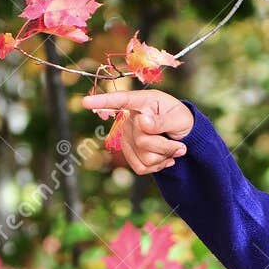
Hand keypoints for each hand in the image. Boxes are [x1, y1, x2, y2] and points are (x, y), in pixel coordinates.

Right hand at [80, 88, 194, 174]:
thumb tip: (142, 121)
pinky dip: (158, 167)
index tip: (85, 102)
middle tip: (180, 143)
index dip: (102, 102)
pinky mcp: (129, 154)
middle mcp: (129, 119)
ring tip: (174, 148)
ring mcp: (127, 137)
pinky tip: (165, 158)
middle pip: (143, 140)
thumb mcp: (178, 117)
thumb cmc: (180, 119)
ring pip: (144, 157)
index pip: (120, 101)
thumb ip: (161, 121)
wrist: (183, 136)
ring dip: (164, 157)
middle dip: (166, 146)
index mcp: (141, 102)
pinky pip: (141, 168)